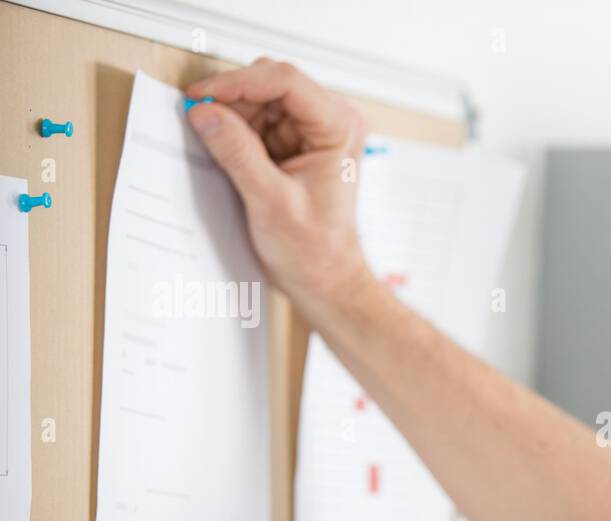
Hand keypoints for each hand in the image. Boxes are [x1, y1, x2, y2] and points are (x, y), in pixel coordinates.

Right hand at [185, 59, 372, 322]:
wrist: (325, 278)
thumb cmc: (314, 250)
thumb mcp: (270, 202)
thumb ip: (237, 153)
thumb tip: (203, 112)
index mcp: (339, 128)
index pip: (285, 81)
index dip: (237, 83)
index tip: (199, 97)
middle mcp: (332, 121)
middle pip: (270, 83)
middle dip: (232, 101)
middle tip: (200, 123)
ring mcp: (313, 130)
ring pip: (259, 99)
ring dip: (232, 117)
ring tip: (219, 150)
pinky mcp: (295, 143)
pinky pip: (257, 120)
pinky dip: (236, 131)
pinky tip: (227, 155)